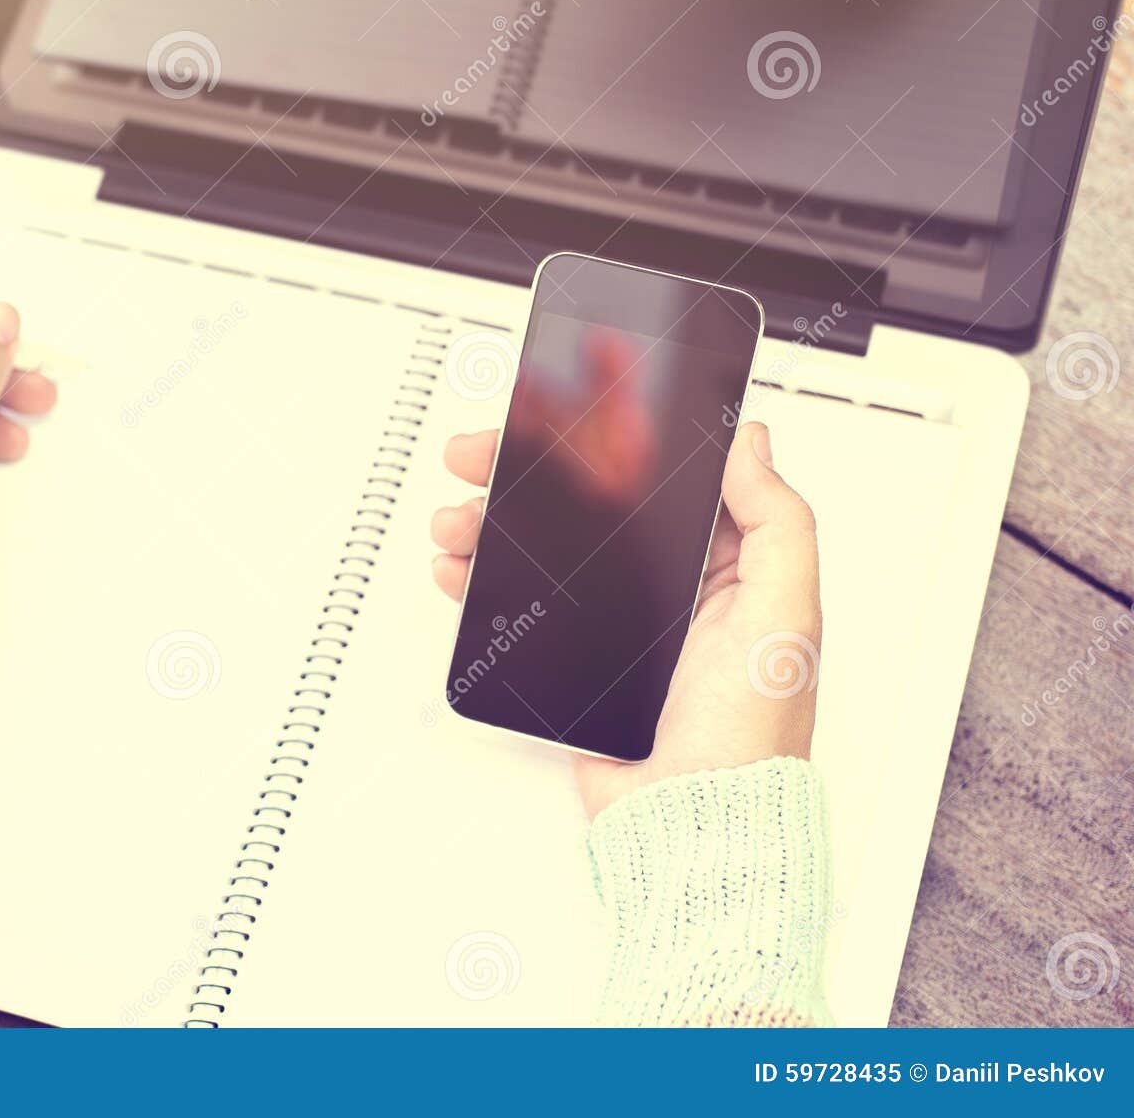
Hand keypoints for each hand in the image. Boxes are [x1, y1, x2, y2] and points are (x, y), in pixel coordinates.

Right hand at [431, 422, 820, 817]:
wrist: (693, 825)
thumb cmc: (749, 737)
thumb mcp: (784, 615)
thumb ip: (777, 524)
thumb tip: (751, 445)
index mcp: (723, 566)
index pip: (658, 482)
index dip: (606, 444)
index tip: (560, 420)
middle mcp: (670, 588)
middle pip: (587, 508)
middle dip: (528, 476)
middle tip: (482, 457)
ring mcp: (619, 624)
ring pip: (545, 552)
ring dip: (493, 525)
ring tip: (459, 520)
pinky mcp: (577, 661)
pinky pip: (524, 609)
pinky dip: (484, 585)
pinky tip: (462, 571)